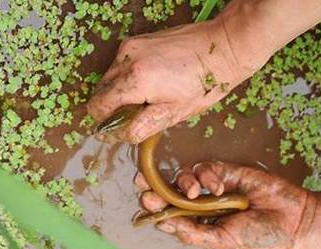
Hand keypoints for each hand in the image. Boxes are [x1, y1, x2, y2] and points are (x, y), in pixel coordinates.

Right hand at [87, 18, 264, 143]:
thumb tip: (118, 135)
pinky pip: (120, 64)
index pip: (98, 106)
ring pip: (109, 77)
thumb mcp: (174, 113)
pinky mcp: (137, 40)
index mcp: (136, 80)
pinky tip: (151, 83)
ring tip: (148, 98)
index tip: (117, 129)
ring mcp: (131, 46)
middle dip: (113, 107)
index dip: (105, 122)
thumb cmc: (205, 84)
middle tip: (138, 114)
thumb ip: (141, 126)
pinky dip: (127, 77)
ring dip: (120, 92)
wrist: (222, 48)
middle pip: (100, 91)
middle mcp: (127, 59)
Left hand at [135, 162, 316, 248]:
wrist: (292, 218)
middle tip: (142, 184)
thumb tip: (167, 224)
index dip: (155, 208)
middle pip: (170, 192)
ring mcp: (214, 187)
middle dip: (155, 188)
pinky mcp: (226, 171)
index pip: (170, 215)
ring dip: (183, 182)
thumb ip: (197, 233)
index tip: (145, 203)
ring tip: (195, 193)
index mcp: (200, 225)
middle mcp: (203, 205)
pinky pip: (205, 168)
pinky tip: (220, 187)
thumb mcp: (225, 241)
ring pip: (184, 177)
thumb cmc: (260, 236)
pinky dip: (208, 175)